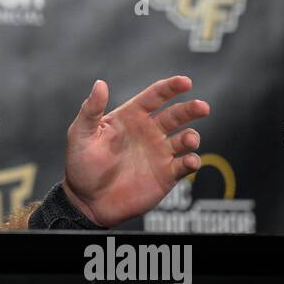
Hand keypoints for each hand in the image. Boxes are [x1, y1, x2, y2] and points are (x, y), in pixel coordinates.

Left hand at [61, 75, 208, 226]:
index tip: (185, 82)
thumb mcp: (80, 134)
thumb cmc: (81, 165)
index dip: (170, 87)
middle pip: (176, 115)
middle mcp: (149, 131)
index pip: (155, 96)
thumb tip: (100, 83)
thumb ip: (91, 110)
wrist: (86, 201)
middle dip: (191, 109)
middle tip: (202, 107)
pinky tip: (189, 161)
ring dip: (191, 137)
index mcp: (131, 117)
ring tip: (189, 140)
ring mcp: (159, 153)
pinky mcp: (166, 175)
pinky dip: (193, 162)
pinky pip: (186, 165)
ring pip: (185, 138)